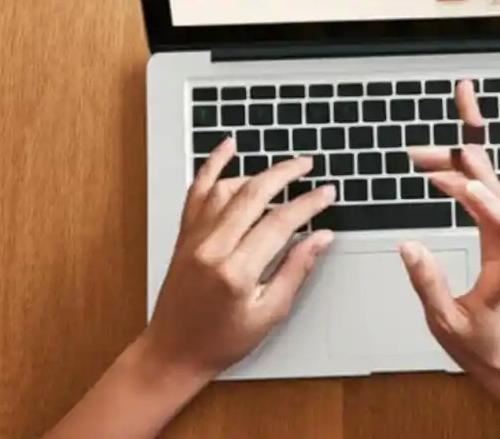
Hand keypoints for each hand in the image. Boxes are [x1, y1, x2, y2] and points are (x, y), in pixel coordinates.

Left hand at [142, 139, 335, 381]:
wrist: (173, 352)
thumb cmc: (221, 340)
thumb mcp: (269, 313)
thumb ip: (296, 270)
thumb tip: (320, 238)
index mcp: (236, 272)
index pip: (279, 223)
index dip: (308, 204)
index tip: (326, 194)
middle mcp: (211, 248)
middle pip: (253, 195)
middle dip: (285, 174)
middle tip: (308, 165)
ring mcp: (193, 239)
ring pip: (226, 189)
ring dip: (256, 173)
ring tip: (281, 170)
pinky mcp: (183, 236)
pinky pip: (196, 192)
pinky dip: (211, 166)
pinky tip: (226, 147)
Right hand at [403, 81, 499, 438]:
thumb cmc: (489, 346)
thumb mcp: (447, 324)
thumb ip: (427, 284)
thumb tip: (408, 247)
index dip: (491, 205)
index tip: (466, 186)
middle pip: (498, 192)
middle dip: (468, 159)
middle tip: (428, 145)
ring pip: (490, 189)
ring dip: (460, 166)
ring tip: (420, 155)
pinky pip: (486, 198)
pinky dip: (463, 180)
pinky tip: (441, 172)